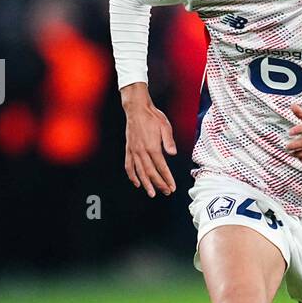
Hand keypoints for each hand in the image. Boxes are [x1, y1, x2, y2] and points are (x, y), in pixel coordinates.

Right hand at [121, 82, 177, 196]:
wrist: (137, 109)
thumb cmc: (153, 117)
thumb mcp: (165, 126)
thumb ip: (169, 141)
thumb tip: (173, 153)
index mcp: (152, 146)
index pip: (161, 167)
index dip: (167, 178)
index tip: (172, 186)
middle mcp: (142, 151)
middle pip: (150, 173)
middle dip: (159, 184)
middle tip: (166, 192)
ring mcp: (134, 151)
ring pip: (139, 172)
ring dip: (146, 184)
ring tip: (152, 193)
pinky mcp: (128, 149)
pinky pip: (128, 165)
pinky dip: (132, 176)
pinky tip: (136, 183)